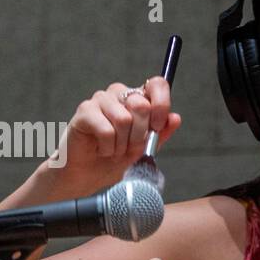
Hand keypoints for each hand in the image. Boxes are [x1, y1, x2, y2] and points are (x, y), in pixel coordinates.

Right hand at [50, 77, 182, 195]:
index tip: (157, 127)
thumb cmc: (114, 159)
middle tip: (129, 147)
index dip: (161, 104)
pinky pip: (106, 130)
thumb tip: (175, 118)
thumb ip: (160, 134)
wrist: (88, 174)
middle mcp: (119, 94)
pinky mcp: (84, 111)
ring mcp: (100, 100)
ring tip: (114, 150)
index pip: (156, 84)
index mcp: (137, 98)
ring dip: (122, 144)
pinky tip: (102, 150)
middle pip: (141, 105)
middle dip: (139, 134)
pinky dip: (108, 147)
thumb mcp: (144, 149)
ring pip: (123, 119)